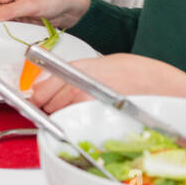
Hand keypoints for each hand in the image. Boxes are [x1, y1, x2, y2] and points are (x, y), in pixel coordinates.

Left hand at [30, 54, 185, 113]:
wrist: (151, 81)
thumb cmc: (127, 70)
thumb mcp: (91, 63)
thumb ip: (65, 72)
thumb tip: (43, 81)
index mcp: (71, 70)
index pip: (38, 90)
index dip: (35, 97)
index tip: (34, 100)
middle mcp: (73, 86)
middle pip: (44, 105)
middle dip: (47, 106)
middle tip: (57, 104)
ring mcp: (82, 102)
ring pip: (57, 115)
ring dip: (60, 114)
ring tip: (76, 108)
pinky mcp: (92, 116)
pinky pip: (73, 121)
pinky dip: (74, 121)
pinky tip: (84, 115)